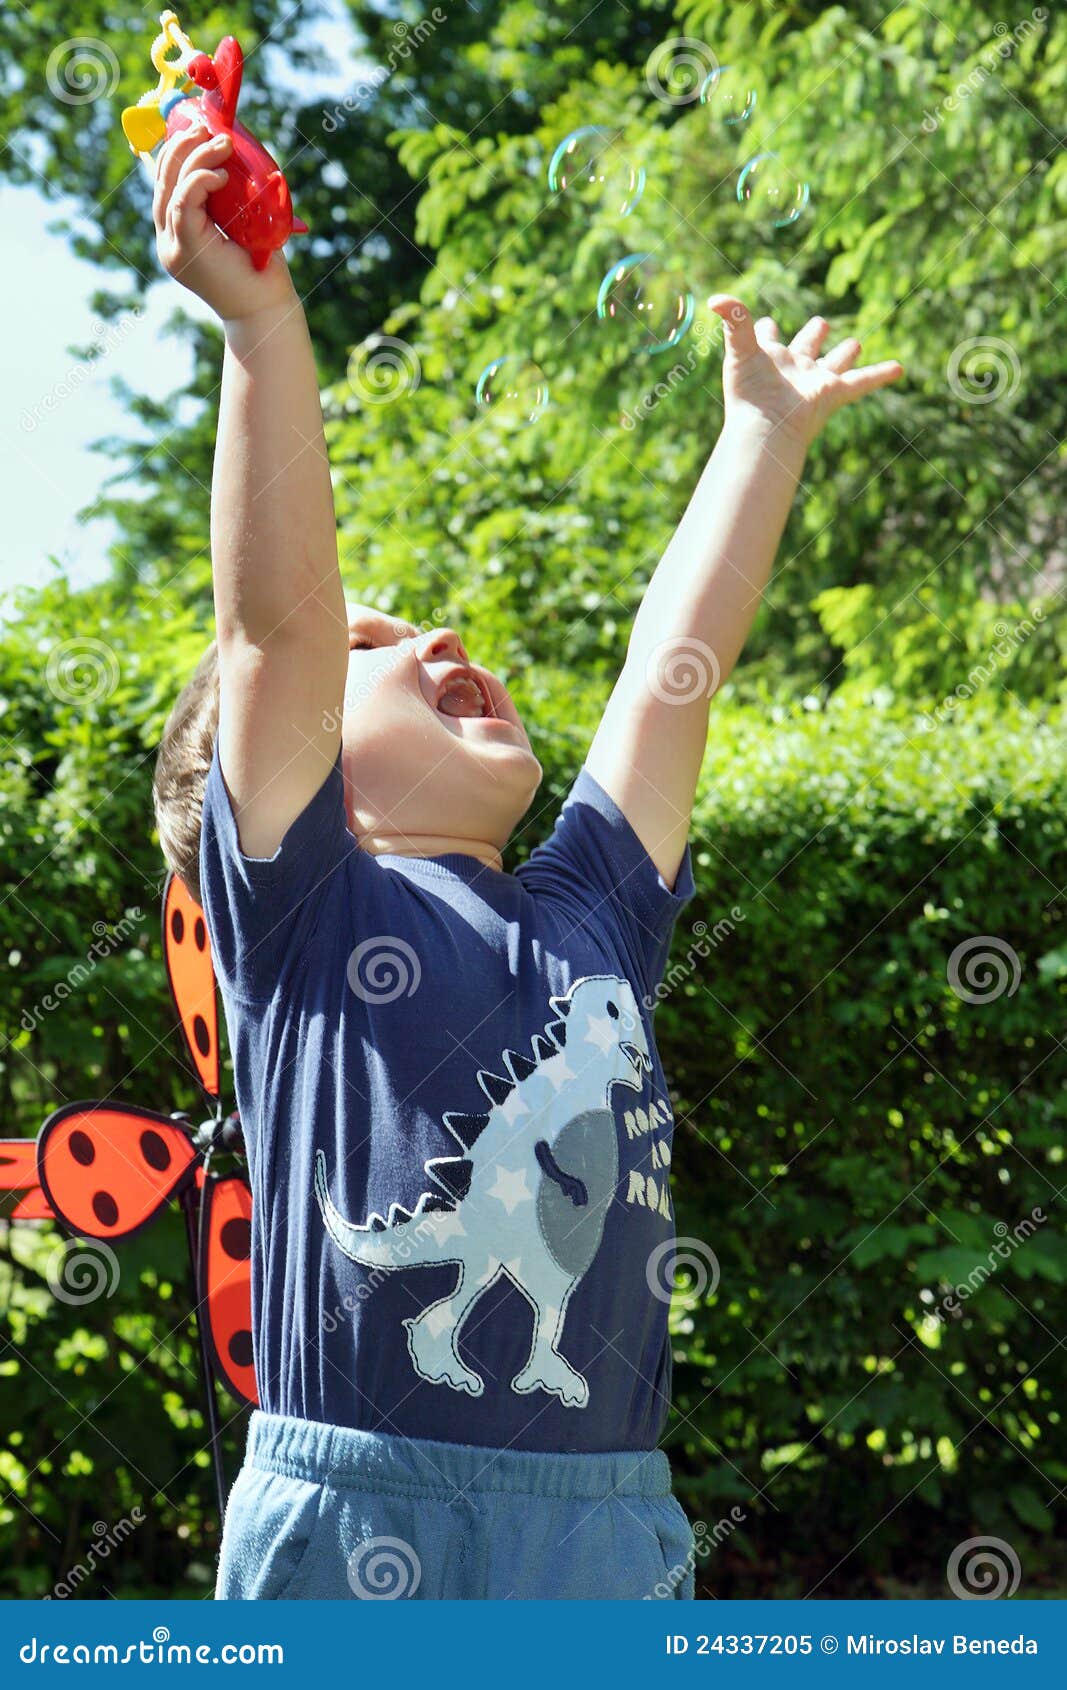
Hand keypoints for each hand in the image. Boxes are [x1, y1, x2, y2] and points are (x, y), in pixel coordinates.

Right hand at [153, 125, 294, 324]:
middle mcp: (169, 240)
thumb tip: (233, 154)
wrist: (266, 310)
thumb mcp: (242, 225)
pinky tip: (220, 175)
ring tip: (220, 142)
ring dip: (193, 159)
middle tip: (205, 128)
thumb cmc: (262, 269)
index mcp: (179, 234)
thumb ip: (228, 198)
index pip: (166, 185)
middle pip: (162, 182)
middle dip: (180, 149)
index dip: (175, 154)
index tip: (198, 131)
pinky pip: (182, 205)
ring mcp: (172, 247)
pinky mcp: (184, 251)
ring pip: (170, 190)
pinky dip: (198, 183)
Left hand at [708, 295, 902, 450]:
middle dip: (814, 334)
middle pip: (808, 343)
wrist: (766, 428)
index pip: (767, 333)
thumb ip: (733, 320)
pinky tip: (899, 368)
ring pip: (835, 360)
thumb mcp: (740, 350)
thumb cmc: (749, 393)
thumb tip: (716, 298)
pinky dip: (881, 374)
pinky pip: (862, 381)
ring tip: (854, 345)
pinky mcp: (834, 393)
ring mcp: (815, 380)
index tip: (762, 324)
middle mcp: (793, 367)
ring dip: (845, 352)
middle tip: (820, 326)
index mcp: (769, 356)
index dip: (764, 328)